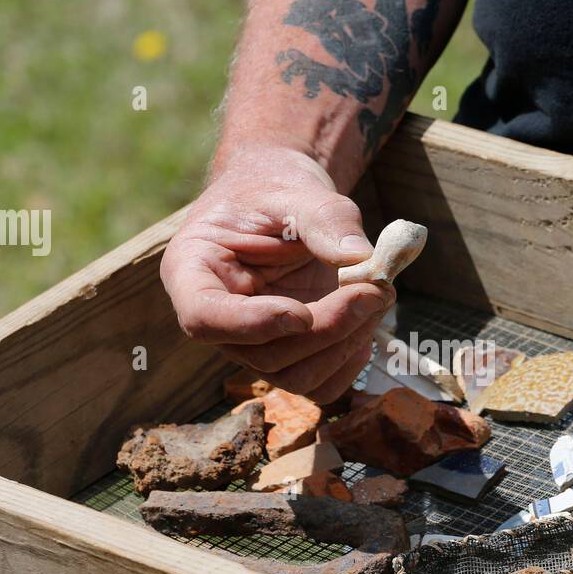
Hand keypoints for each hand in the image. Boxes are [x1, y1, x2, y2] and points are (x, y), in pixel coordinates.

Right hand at [160, 144, 392, 402]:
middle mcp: (219, 319)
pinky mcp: (289, 354)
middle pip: (264, 355)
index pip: (203, 317)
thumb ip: (325, 218)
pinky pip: (319, 384)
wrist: (286, 202)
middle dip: (327, 328)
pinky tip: (369, 324)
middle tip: (376, 288)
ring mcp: (254, 344)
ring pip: (296, 376)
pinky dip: (350, 361)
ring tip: (379, 295)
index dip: (252, 324)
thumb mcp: (297, 190)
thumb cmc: (277, 191)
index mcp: (193, 271)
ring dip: (345, 345)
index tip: (301, 313)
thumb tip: (361, 258)